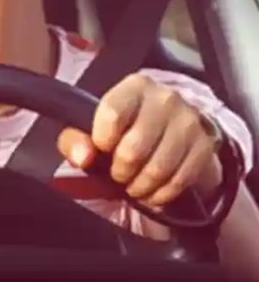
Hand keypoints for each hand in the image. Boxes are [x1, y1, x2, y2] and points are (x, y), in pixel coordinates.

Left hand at [58, 74, 220, 207]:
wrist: (168, 125)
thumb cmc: (121, 125)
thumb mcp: (91, 126)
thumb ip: (75, 138)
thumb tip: (82, 157)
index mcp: (134, 87)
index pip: (113, 114)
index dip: (102, 139)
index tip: (102, 148)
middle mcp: (165, 99)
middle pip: (134, 148)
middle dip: (120, 171)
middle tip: (117, 174)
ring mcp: (189, 122)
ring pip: (158, 168)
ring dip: (140, 186)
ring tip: (132, 185)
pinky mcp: (205, 146)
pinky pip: (180, 180)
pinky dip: (161, 194)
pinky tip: (151, 192)